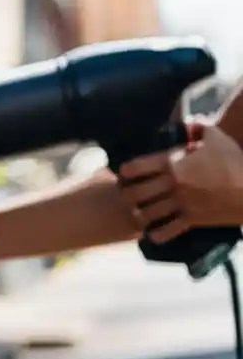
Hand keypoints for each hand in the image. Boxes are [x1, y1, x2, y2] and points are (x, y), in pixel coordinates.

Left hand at [119, 122, 242, 242]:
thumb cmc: (235, 159)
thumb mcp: (215, 136)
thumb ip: (196, 128)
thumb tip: (185, 124)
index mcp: (172, 162)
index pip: (134, 168)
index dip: (126, 171)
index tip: (126, 174)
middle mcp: (173, 184)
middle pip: (135, 193)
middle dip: (128, 195)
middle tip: (128, 196)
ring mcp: (182, 203)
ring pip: (147, 213)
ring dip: (140, 214)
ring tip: (139, 212)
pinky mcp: (193, 220)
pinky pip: (166, 231)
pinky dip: (156, 233)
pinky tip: (152, 232)